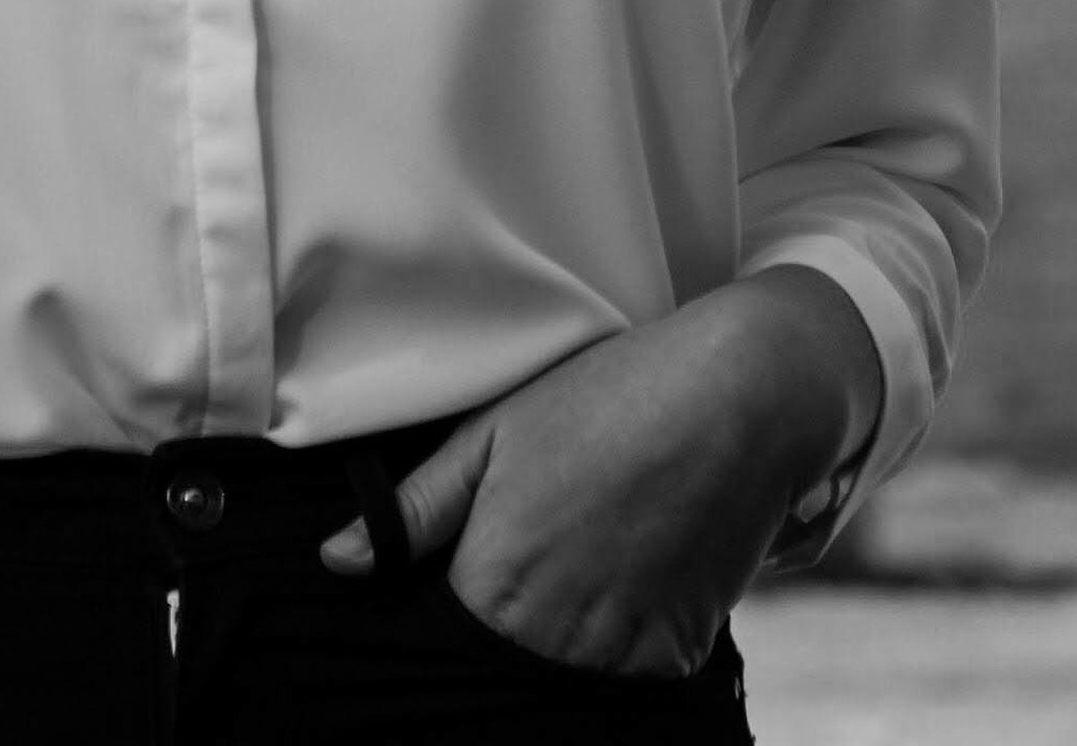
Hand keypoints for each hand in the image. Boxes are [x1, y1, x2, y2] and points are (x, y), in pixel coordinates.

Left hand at [318, 284, 846, 680]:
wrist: (741, 395)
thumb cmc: (609, 398)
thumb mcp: (496, 432)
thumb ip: (412, 509)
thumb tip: (335, 563)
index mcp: (494, 585)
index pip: (443, 649)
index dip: (448, 620)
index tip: (460, 584)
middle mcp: (553, 636)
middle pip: (506, 669)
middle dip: (506, 633)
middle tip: (532, 564)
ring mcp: (620, 653)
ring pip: (567, 681)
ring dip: (561, 643)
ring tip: (577, 563)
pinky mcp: (679, 654)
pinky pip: (630, 680)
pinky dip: (619, 648)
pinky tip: (623, 580)